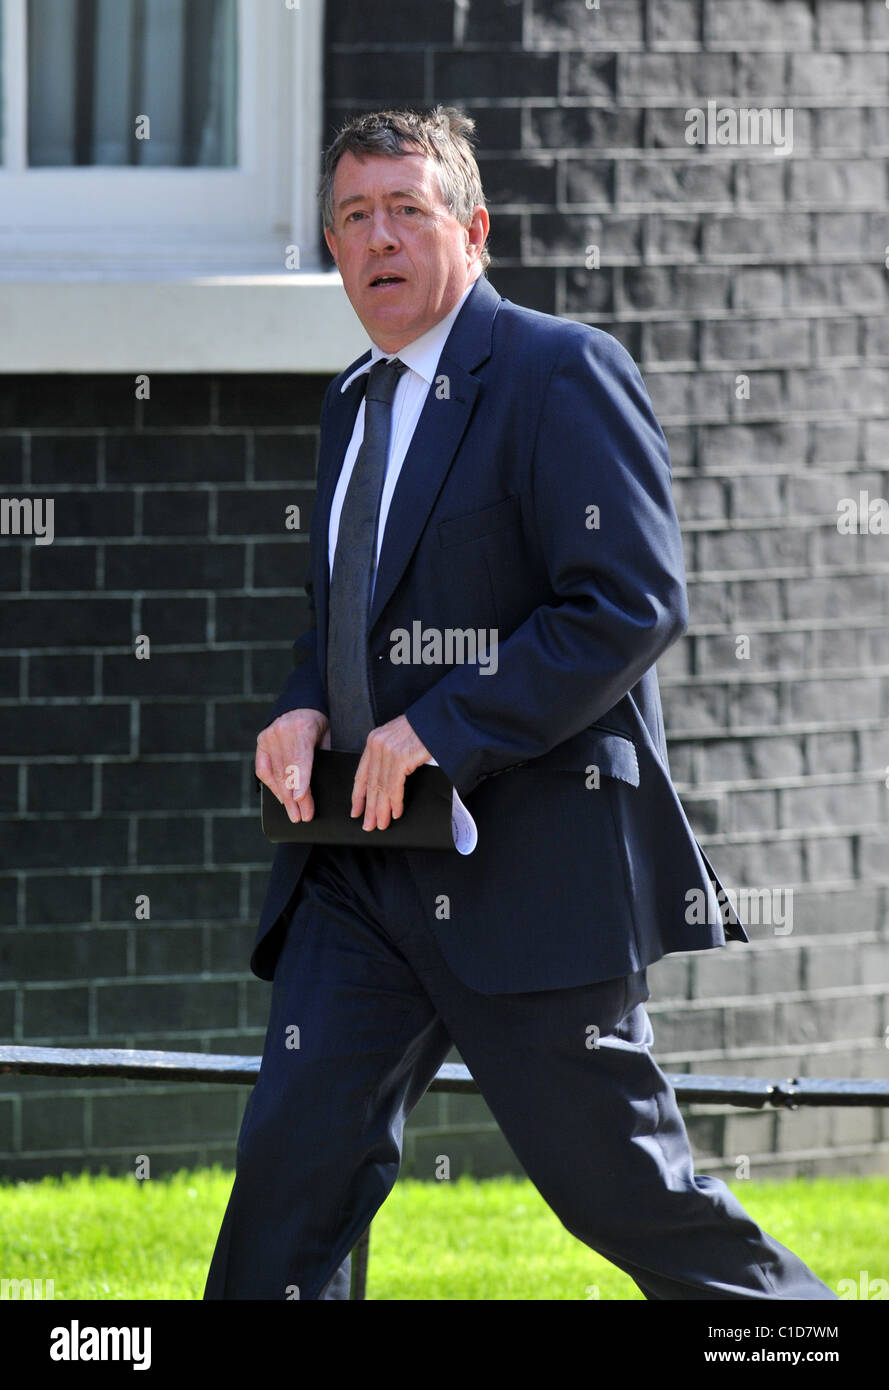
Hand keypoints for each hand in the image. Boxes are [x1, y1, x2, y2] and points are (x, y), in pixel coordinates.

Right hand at [255, 708, 328, 822]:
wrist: (302, 702)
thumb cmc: (320, 723)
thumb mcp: (328, 735)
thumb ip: (325, 756)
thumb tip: (324, 786)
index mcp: (302, 729)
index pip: (300, 761)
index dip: (300, 782)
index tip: (301, 800)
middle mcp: (281, 733)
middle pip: (287, 772)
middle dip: (295, 798)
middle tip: (302, 817)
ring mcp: (268, 736)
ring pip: (275, 774)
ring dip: (284, 797)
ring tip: (293, 814)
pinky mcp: (261, 741)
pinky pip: (263, 769)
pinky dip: (272, 786)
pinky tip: (280, 799)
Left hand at [351, 715, 431, 831]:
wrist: (441, 718)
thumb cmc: (424, 729)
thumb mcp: (399, 740)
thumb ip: (389, 756)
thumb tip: (386, 784)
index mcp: (374, 740)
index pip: (361, 773)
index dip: (358, 795)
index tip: (356, 810)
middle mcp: (377, 744)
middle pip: (370, 783)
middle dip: (369, 808)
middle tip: (368, 824)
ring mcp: (388, 750)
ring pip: (381, 788)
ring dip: (381, 810)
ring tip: (381, 824)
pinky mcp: (401, 757)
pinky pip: (394, 787)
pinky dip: (395, 802)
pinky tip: (395, 812)